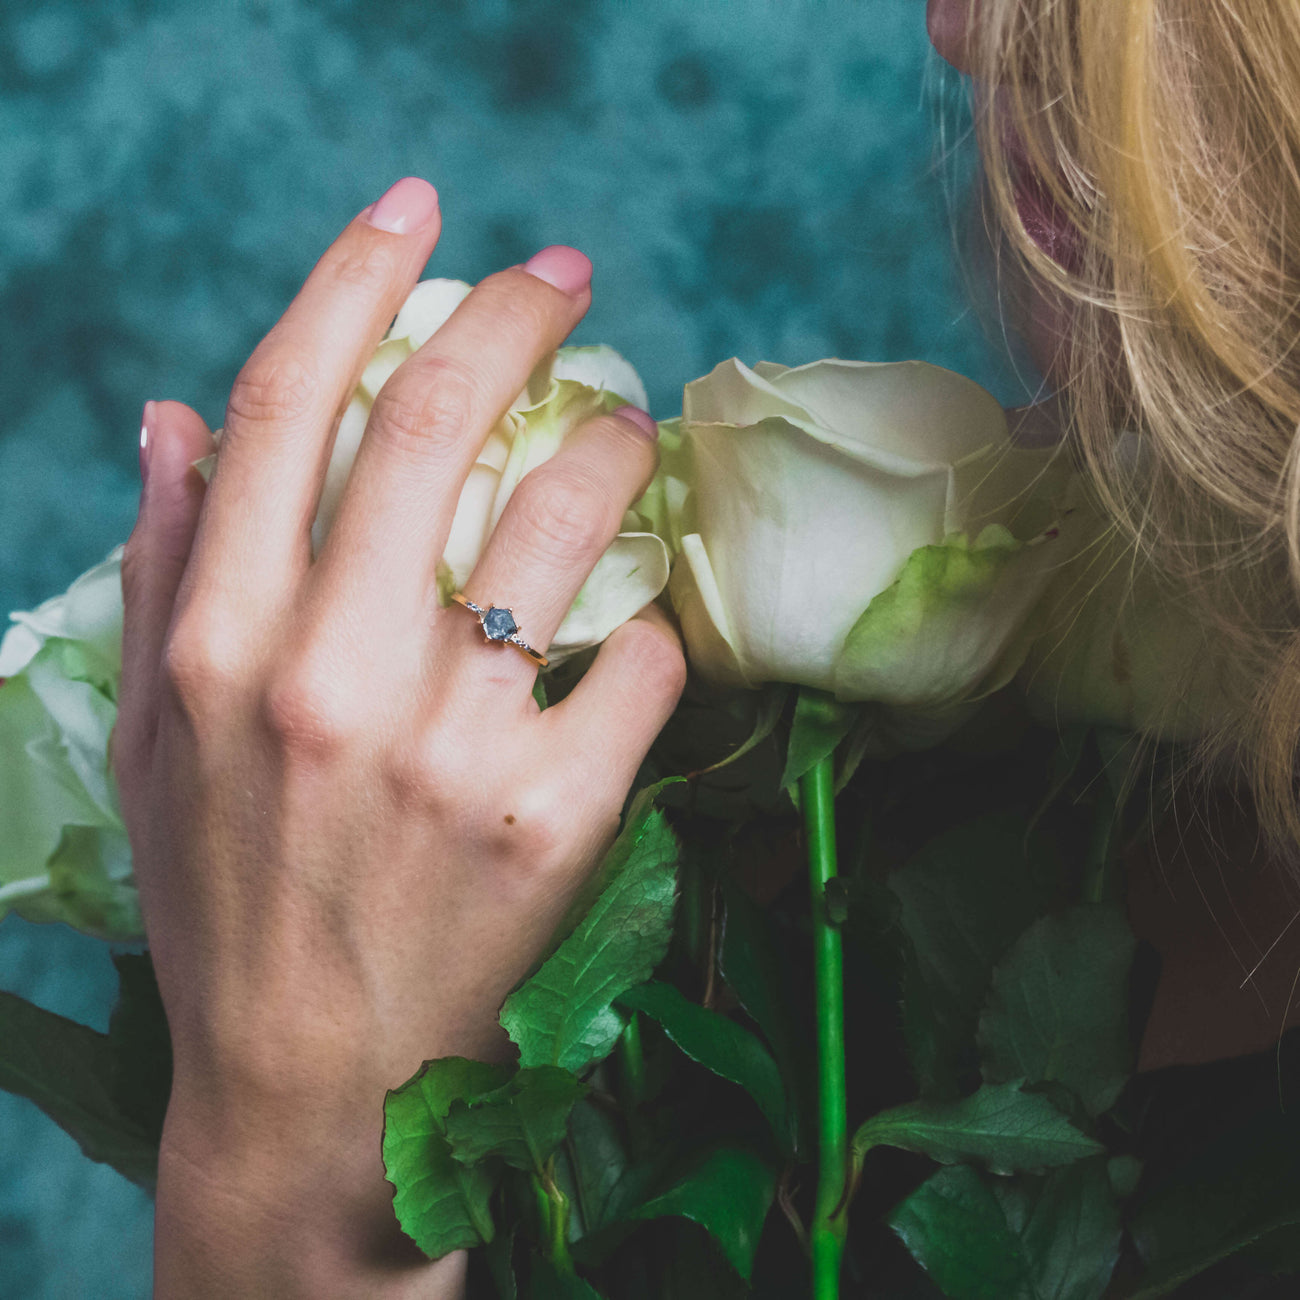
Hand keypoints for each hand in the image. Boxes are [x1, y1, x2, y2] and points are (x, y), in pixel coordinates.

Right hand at [111, 177, 685, 1297]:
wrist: (309, 1077)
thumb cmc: (228, 899)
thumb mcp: (155, 737)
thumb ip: (165, 567)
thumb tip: (184, 419)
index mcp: (223, 640)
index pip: (293, 402)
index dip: (356, 275)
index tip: (419, 207)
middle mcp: (333, 676)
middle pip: (437, 425)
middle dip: (516, 317)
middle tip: (568, 279)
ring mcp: (451, 749)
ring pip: (565, 524)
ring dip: (616, 446)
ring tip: (634, 423)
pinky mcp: (554, 820)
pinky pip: (639, 666)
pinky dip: (655, 621)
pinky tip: (650, 609)